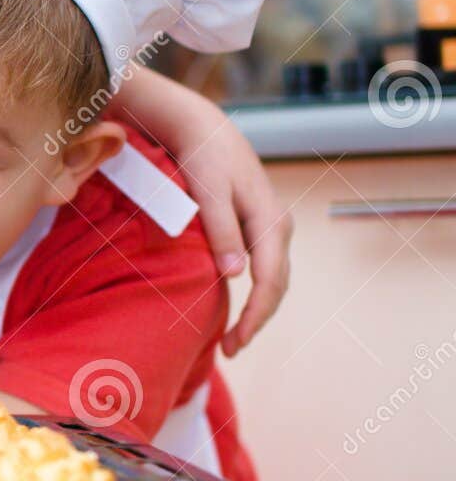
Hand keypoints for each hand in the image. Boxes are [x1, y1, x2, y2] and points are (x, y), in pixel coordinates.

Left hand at [110, 68, 292, 356]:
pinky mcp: (259, 226)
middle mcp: (279, 227)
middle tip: (230, 350)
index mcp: (271, 223)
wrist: (203, 129)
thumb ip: (220, 232)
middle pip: (276, 286)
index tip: (234, 344)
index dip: (254, 318)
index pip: (269, 283)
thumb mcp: (207, 192)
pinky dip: (253, 291)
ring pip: (272, 278)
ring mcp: (272, 227)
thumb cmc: (202, 159)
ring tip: (233, 337)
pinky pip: (263, 267)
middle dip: (257, 321)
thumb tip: (235, 276)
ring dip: (257, 309)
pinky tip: (234, 305)